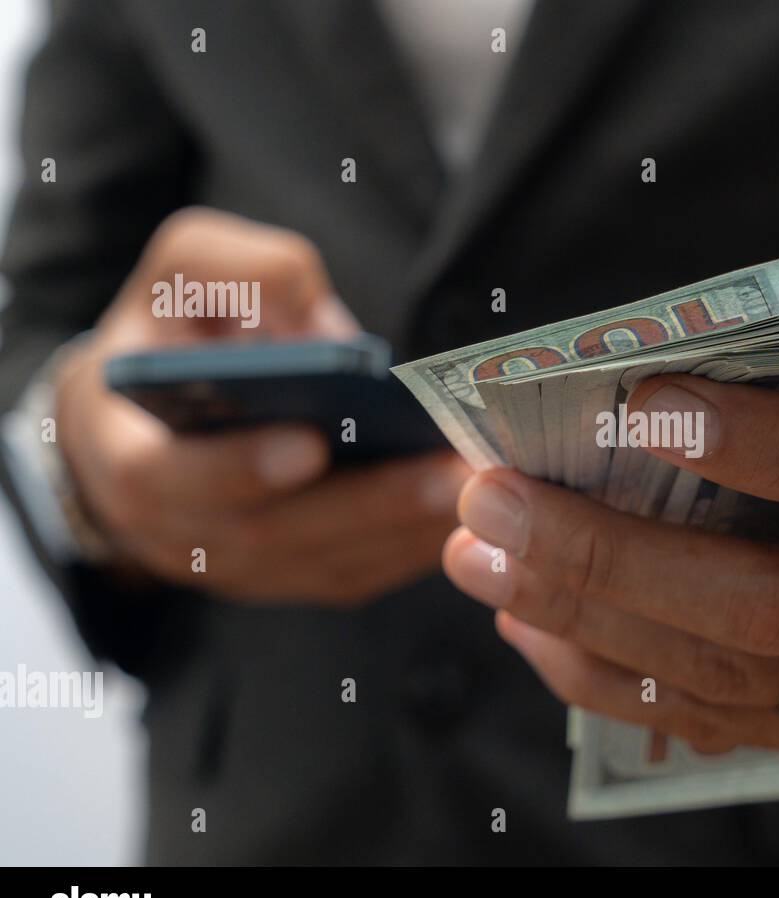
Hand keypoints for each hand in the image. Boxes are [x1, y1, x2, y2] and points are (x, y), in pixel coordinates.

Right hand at [57, 207, 468, 606]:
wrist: (154, 413)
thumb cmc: (172, 333)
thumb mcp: (179, 276)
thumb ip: (237, 273)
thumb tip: (319, 323)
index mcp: (129, 455)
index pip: (170, 479)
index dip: (239, 466)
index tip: (312, 443)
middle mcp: (179, 531)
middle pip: (272, 536)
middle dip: (367, 505)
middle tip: (447, 473)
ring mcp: (238, 565)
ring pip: (326, 565)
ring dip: (408, 530)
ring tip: (480, 487)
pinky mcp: (293, 574)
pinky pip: (357, 574)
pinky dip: (413, 547)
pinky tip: (471, 508)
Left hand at [443, 377, 778, 761]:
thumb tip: (667, 392)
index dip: (766, 442)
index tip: (643, 401)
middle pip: (772, 605)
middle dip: (611, 555)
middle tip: (494, 502)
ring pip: (732, 679)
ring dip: (589, 620)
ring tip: (486, 562)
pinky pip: (729, 724)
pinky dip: (620, 681)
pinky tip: (540, 632)